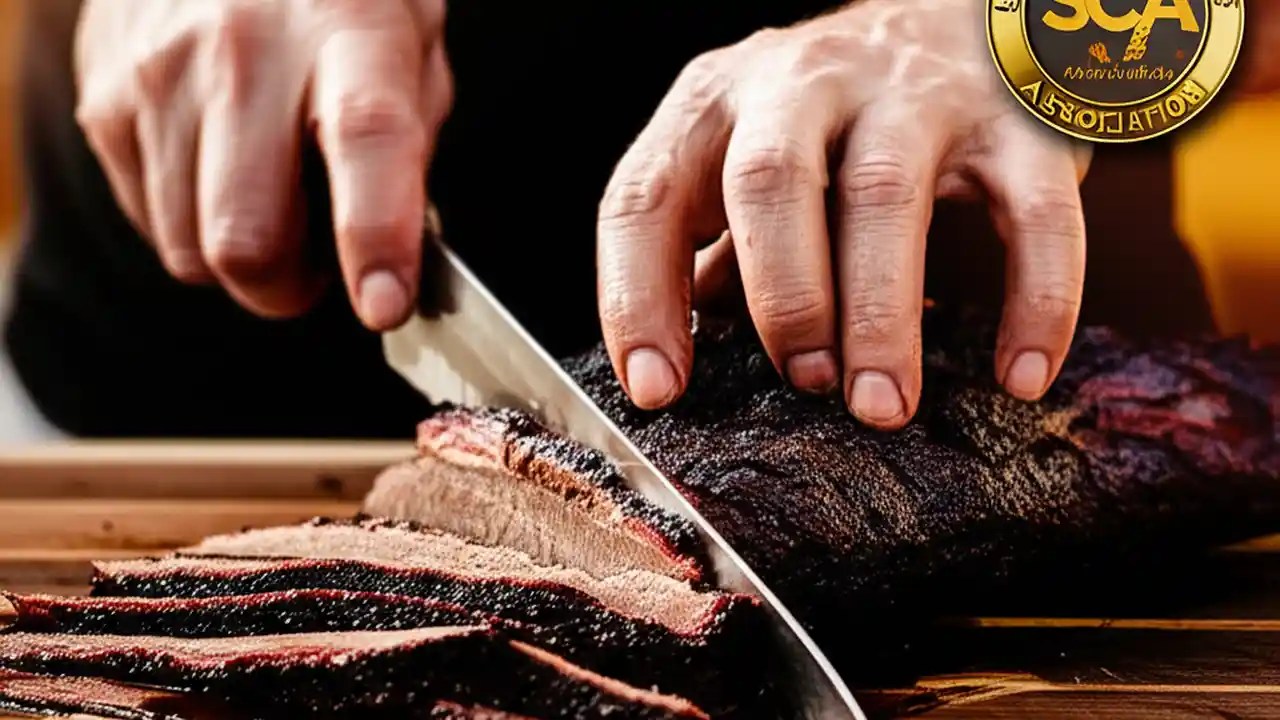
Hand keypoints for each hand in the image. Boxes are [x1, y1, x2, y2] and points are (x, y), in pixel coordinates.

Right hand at [74, 0, 451, 329]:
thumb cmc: (334, 4)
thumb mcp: (407, 49)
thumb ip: (409, 149)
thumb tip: (392, 262)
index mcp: (347, 31)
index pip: (365, 140)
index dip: (376, 236)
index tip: (386, 304)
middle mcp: (246, 49)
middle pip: (247, 237)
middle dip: (289, 289)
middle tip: (318, 268)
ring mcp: (161, 74)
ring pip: (191, 250)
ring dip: (240, 263)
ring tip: (270, 207)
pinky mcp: (104, 101)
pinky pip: (152, 225)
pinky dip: (194, 229)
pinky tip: (221, 176)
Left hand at [597, 0, 1089, 428]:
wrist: (956, 11)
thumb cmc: (829, 115)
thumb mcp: (744, 156)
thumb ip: (710, 249)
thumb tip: (677, 365)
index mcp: (714, 103)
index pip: (646, 196)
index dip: (638, 297)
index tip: (656, 389)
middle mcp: (802, 83)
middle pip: (770, 183)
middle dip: (782, 298)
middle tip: (805, 383)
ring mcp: (911, 93)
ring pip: (887, 198)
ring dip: (880, 316)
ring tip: (881, 403)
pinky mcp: (1013, 119)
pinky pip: (1033, 213)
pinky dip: (1034, 299)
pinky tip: (1020, 374)